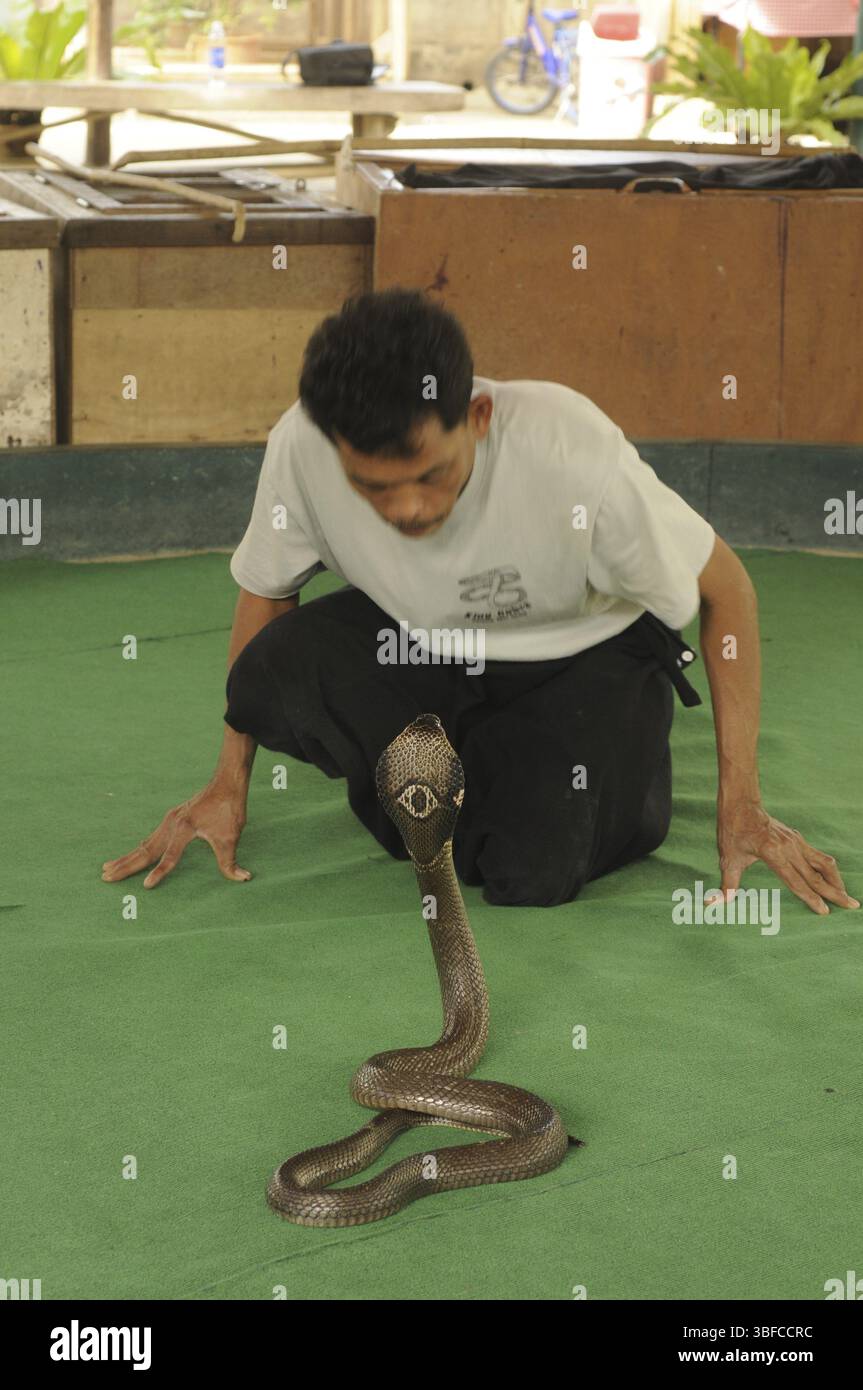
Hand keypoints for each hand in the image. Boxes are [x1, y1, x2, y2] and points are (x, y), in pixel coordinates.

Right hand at [101, 781, 251, 888]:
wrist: (226, 782)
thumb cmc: (229, 808)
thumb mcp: (231, 837)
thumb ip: (231, 861)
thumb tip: (243, 878)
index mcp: (184, 827)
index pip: (169, 855)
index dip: (160, 872)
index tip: (146, 886)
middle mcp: (172, 824)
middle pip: (145, 849)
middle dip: (126, 865)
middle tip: (106, 877)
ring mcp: (169, 821)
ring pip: (144, 844)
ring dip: (126, 858)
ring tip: (107, 869)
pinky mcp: (171, 820)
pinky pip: (151, 839)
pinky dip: (139, 850)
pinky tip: (132, 857)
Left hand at [716, 798, 858, 915]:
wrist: (741, 804)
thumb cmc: (732, 831)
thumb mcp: (727, 858)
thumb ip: (726, 884)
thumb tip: (712, 903)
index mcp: (773, 854)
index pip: (797, 882)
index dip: (812, 898)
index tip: (825, 911)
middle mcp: (789, 848)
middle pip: (817, 875)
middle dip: (835, 892)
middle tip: (851, 905)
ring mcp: (796, 842)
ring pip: (824, 862)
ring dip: (836, 879)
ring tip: (845, 895)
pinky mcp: (797, 838)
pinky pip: (818, 855)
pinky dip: (828, 869)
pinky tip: (831, 879)